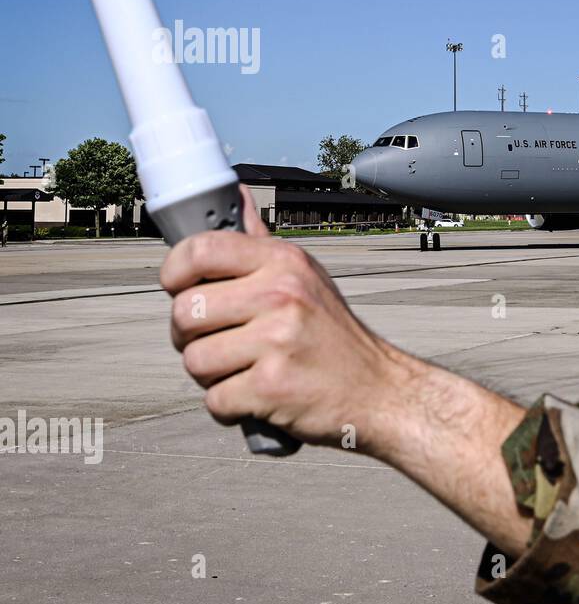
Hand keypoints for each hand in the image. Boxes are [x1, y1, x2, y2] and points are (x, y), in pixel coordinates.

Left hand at [160, 186, 529, 553]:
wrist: (380, 391)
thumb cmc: (334, 336)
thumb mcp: (306, 278)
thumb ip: (261, 244)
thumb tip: (234, 196)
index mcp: (284, 263)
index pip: (199, 249)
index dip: (174, 272)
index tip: (179, 288)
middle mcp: (281, 295)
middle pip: (184, 312)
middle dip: (190, 337)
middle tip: (222, 342)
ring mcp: (277, 342)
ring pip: (194, 361)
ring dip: (211, 375)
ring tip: (247, 370)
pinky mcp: (272, 388)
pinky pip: (215, 399)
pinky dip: (231, 407)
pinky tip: (259, 396)